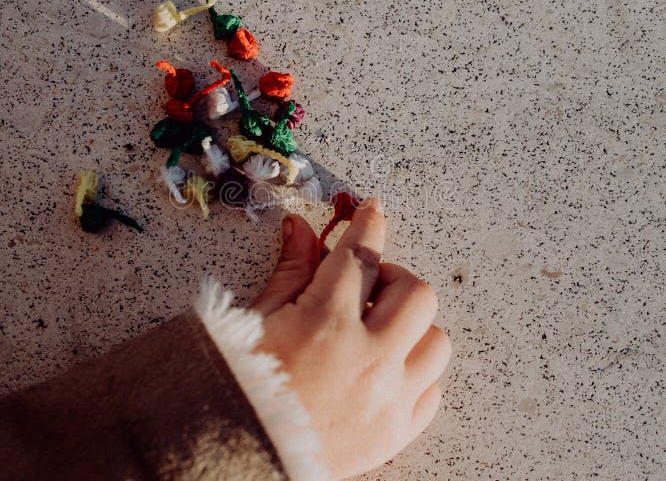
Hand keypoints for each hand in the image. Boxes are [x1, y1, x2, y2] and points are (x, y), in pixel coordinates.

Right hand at [252, 199, 450, 478]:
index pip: (360, 256)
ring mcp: (387, 401)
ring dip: (410, 328)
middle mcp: (367, 361)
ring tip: (377, 332)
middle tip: (366, 286)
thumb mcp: (257, 320)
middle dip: (392, 279)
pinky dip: (414, 374)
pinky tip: (384, 369)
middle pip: (415, 293)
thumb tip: (301, 229)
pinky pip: (431, 392)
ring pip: (435, 342)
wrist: (230, 454)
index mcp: (325, 324)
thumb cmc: (236, 388)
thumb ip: (290, 272)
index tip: (372, 211)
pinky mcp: (395, 434)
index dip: (368, 225)